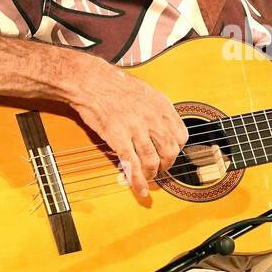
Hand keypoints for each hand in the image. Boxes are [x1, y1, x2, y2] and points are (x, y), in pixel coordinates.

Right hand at [63, 55, 188, 198]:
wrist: (90, 81)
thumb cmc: (114, 84)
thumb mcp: (145, 90)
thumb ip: (156, 109)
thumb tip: (162, 124)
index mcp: (161, 106)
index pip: (181, 135)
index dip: (177, 149)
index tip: (170, 153)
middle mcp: (152, 118)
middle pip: (170, 151)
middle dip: (167, 165)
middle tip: (160, 169)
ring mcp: (136, 129)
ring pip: (153, 161)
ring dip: (152, 174)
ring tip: (148, 178)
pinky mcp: (118, 138)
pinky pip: (133, 165)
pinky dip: (138, 181)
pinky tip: (141, 189)